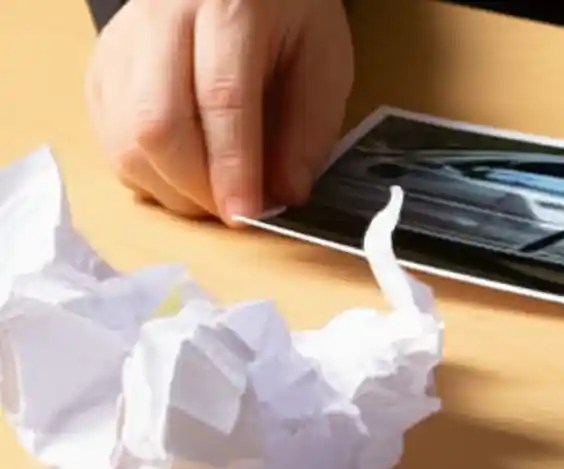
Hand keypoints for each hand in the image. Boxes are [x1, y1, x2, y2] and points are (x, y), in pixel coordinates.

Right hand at [85, 0, 353, 224]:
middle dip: (194, 187)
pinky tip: (180, 175)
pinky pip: (108, 136)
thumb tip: (285, 195)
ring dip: (167, 187)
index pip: (221, 99)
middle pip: (155, 122)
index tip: (246, 214)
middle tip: (230, 211)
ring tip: (210, 196)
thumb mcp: (324, 59)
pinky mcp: (101, 64)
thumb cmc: (288, 15)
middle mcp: (162, 17)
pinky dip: (144, 172)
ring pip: (123, 136)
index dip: (232, 167)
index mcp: (229, 7)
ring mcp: (122, 41)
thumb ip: (309, 127)